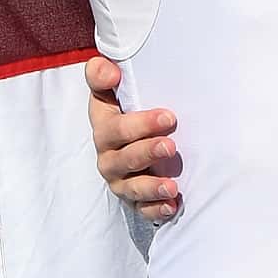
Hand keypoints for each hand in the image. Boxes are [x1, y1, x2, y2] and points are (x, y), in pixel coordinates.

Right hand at [87, 53, 183, 221]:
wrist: (143, 134)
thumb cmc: (131, 107)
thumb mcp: (117, 89)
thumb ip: (105, 75)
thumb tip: (108, 68)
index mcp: (106, 127)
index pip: (112, 126)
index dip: (136, 124)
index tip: (167, 116)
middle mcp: (109, 156)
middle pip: (122, 158)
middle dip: (146, 152)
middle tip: (171, 145)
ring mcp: (121, 179)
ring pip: (131, 187)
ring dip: (151, 187)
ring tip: (172, 186)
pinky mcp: (135, 198)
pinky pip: (142, 209)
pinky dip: (156, 209)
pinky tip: (172, 206)